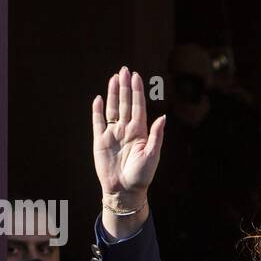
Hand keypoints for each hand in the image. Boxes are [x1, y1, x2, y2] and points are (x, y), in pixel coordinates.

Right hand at [92, 66, 166, 202]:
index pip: (138, 107)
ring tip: (114, 78)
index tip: (136, 76)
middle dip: (125, 87)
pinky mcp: (100, 141)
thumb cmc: (141, 175)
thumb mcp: (152, 155)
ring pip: (112, 109)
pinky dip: (98, 110)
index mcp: (140, 132)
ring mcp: (113, 134)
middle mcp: (126, 130)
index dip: (137, 91)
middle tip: (124, 70)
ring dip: (113, 94)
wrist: (124, 190)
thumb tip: (163, 117)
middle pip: (125, 103)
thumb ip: (156, 135)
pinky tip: (100, 98)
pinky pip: (98, 122)